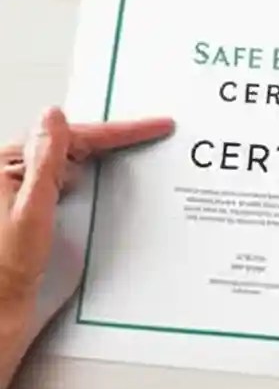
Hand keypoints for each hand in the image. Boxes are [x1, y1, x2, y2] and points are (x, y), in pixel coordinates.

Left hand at [0, 107, 173, 388]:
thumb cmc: (6, 269)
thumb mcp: (32, 211)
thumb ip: (45, 163)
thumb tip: (55, 118)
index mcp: (6, 166)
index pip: (72, 138)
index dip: (119, 132)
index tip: (155, 126)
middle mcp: (13, 174)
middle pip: (73, 144)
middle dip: (113, 138)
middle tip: (153, 130)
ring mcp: (23, 191)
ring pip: (71, 161)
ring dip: (102, 157)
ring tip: (138, 148)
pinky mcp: (31, 207)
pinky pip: (66, 180)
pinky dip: (91, 178)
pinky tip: (104, 182)